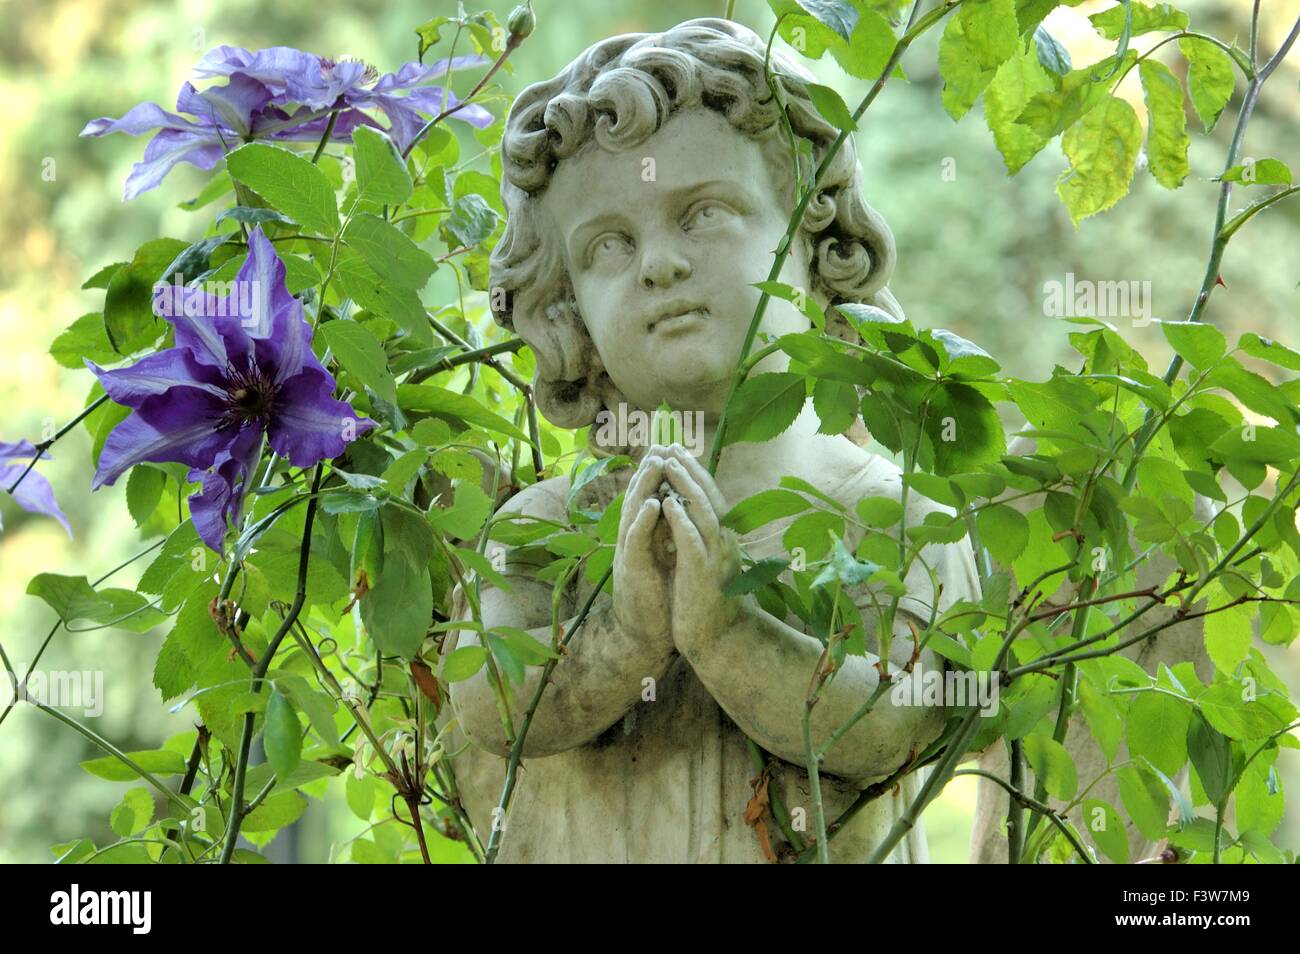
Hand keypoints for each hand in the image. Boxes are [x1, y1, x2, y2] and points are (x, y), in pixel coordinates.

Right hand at [611, 450, 673, 648]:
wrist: (645, 636)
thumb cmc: (658, 598)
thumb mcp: (666, 560)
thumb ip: (668, 535)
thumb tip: (680, 510)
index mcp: (645, 537)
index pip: (649, 498)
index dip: (658, 474)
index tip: (670, 448)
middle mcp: (634, 541)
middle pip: (638, 497)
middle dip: (648, 470)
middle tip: (659, 443)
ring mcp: (630, 554)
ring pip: (633, 513)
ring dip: (643, 486)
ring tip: (655, 461)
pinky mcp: (632, 572)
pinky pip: (636, 542)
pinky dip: (642, 522)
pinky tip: (651, 504)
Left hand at [654, 444, 742, 648]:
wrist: (722, 641)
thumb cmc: (713, 605)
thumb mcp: (710, 566)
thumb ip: (706, 541)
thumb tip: (696, 519)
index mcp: (723, 540)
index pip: (711, 498)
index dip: (696, 473)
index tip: (680, 452)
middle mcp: (723, 542)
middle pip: (709, 497)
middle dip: (690, 470)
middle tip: (672, 446)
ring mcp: (715, 557)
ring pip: (702, 512)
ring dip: (685, 486)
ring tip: (669, 462)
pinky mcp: (702, 574)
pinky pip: (691, 541)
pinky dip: (681, 520)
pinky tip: (668, 503)